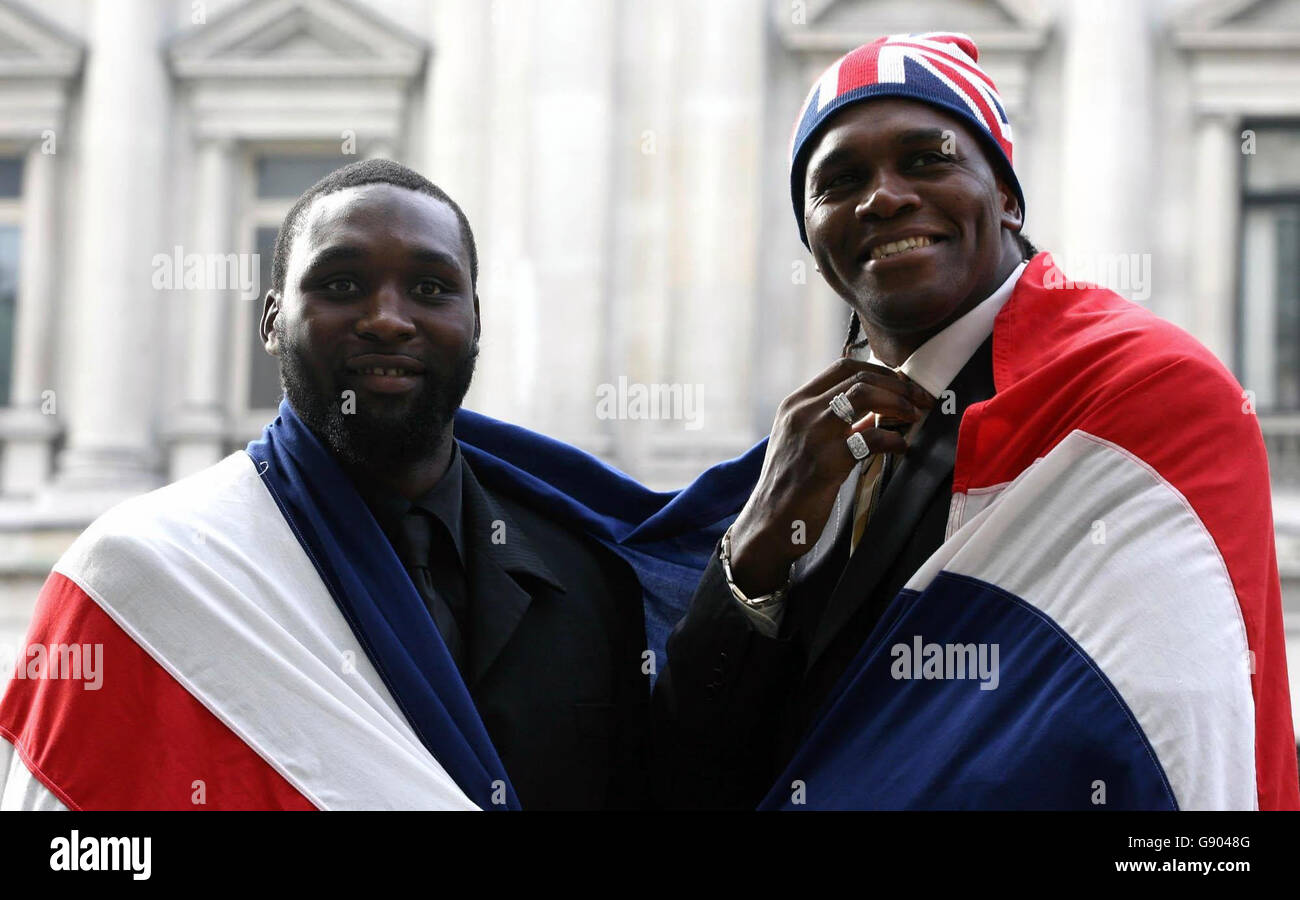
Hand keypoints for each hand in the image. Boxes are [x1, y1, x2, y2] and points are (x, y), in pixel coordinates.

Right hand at [727, 358, 932, 595]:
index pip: (843, 367)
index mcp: (795, 404)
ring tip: (913, 416)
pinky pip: (871, 439)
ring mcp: (813, 436)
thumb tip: (875, 411)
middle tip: (919, 400)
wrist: (768, 524)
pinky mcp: (827, 463)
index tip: (901, 383)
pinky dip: (894, 439)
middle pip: (859, 378)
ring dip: (897, 403)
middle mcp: (802, 413)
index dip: (880, 370)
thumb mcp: (802, 441)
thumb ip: (833, 422)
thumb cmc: (790, 485)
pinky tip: (902, 447)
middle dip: (897, 386)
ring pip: (864, 395)